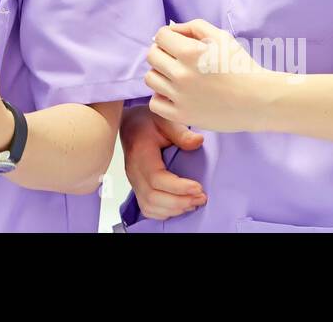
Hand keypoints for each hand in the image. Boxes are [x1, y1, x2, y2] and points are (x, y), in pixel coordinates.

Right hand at [120, 105, 205, 219]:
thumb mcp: (164, 119)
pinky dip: (164, 213)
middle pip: (153, 197)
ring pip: (150, 206)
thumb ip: (180, 132)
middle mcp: (134, 171)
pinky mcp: (137, 187)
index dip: (178, 187)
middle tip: (201, 196)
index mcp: (140, 153)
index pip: (156, 178)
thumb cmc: (147, 121)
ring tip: (194, 202)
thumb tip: (198, 141)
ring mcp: (134, 181)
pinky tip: (180, 206)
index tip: (198, 187)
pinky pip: (147, 208)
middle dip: (180, 202)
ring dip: (174, 209)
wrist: (130, 124)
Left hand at [144, 19, 275, 132]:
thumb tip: (171, 29)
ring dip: (161, 73)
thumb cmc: (241, 66)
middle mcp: (181, 74)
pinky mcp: (182, 116)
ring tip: (176, 76)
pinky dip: (161, 97)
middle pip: (152, 56)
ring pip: (150, 78)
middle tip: (176, 58)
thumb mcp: (222, 37)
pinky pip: (155, 103)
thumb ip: (194, 27)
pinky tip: (175, 94)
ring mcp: (180, 97)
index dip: (168, 36)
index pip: (160, 36)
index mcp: (190, 53)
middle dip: (162, 52)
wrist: (259, 100)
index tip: (177, 42)